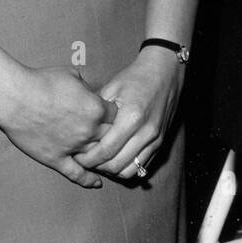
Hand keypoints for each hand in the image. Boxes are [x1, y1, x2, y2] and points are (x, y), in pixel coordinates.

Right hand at [0, 66, 116, 188]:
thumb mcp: (74, 76)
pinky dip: (88, 180)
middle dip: (112, 135)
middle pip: (111, 138)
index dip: (115, 115)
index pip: (117, 116)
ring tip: (105, 157)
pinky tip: (97, 183)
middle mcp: (89, 131)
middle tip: (110, 135)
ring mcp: (73, 147)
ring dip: (102, 156)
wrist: (16, 97)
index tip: (111, 114)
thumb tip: (93, 94)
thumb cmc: (43, 81)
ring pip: (97, 156)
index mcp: (96, 109)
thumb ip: (89, 88)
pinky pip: (76, 173)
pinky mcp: (56, 159)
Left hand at [74, 47, 184, 178]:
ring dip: (112, 170)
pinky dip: (126, 168)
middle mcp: (146, 132)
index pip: (106, 150)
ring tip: (99, 161)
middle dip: (97, 167)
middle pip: (117, 165)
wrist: (165, 71)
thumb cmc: (136, 77)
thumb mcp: (112, 88)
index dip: (88, 158)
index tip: (77, 156)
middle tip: (84, 160)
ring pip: (130, 171)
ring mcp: (155, 139)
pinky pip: (141, 166)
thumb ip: (97, 111)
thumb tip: (81, 131)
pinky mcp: (160, 142)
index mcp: (132, 117)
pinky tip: (115, 158)